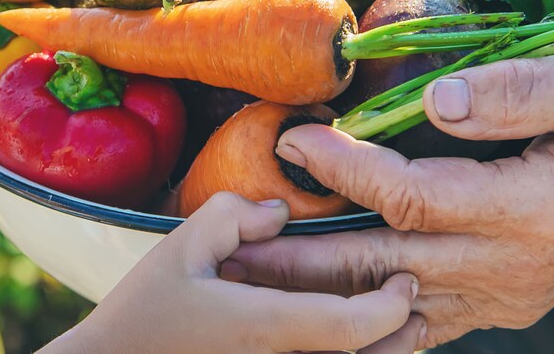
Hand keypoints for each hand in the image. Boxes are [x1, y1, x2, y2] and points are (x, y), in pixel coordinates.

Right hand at [45, 192, 423, 353]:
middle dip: (401, 336)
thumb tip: (280, 213)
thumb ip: (233, 215)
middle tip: (410, 303)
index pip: (354, 325)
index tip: (402, 281)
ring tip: (394, 328)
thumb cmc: (143, 315)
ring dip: (379, 353)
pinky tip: (344, 343)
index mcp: (267, 326)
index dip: (391, 305)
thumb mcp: (180, 247)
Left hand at [223, 48, 553, 347]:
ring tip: (246, 281)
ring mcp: (501, 298)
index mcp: (533, 208)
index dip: (346, 169)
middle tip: (228, 238)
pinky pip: (417, 330)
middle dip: (298, 253)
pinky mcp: (496, 308)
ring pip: (387, 306)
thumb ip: (522, 89)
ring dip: (313, 296)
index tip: (294, 137)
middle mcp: (511, 267)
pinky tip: (310, 322)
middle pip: (381, 265)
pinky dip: (360, 327)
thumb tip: (437, 101)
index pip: (413, 195)